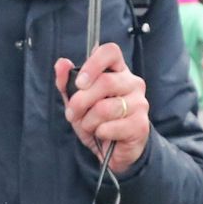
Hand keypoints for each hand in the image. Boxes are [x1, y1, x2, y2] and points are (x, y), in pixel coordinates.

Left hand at [53, 42, 149, 174]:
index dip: (93, 64)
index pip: (110, 52)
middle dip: (80, 101)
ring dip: (88, 121)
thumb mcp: (77, 101)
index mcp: (118, 71)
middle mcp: (133, 83)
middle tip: (72, 113)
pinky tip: (103, 135)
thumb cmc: (97, 121)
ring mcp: (140, 103)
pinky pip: (110, 127)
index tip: (80, 83)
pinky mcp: (141, 125)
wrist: (113, 151)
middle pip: (105, 82)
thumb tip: (61, 64)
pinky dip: (99, 133)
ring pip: (105, 107)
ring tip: (90, 126)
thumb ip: (66, 82)